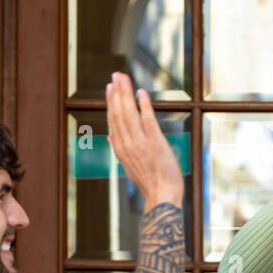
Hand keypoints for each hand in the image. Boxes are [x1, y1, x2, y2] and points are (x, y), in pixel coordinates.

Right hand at [106, 71, 183, 208]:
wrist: (162, 196)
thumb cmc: (149, 184)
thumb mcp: (129, 167)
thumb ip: (119, 150)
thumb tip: (110, 136)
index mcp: (120, 149)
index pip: (113, 121)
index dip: (111, 103)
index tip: (110, 89)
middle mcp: (127, 144)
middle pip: (119, 113)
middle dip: (116, 92)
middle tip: (116, 75)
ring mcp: (140, 143)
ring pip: (129, 113)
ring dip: (126, 93)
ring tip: (123, 78)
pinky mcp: (155, 143)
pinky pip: (147, 119)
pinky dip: (144, 105)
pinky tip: (141, 92)